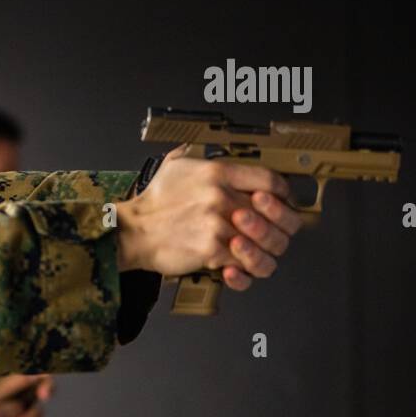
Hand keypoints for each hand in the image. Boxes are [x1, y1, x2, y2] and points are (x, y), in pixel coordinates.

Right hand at [114, 145, 302, 291]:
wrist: (133, 231)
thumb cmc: (153, 202)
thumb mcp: (174, 166)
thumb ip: (194, 155)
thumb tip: (198, 146)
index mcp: (219, 173)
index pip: (270, 180)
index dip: (282, 194)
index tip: (280, 201)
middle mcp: (223, 198)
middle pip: (278, 214)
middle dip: (281, 225)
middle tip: (275, 230)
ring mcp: (219, 225)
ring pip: (267, 244)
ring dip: (264, 250)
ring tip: (253, 250)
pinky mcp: (213, 250)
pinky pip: (244, 265)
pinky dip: (243, 270)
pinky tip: (235, 268)